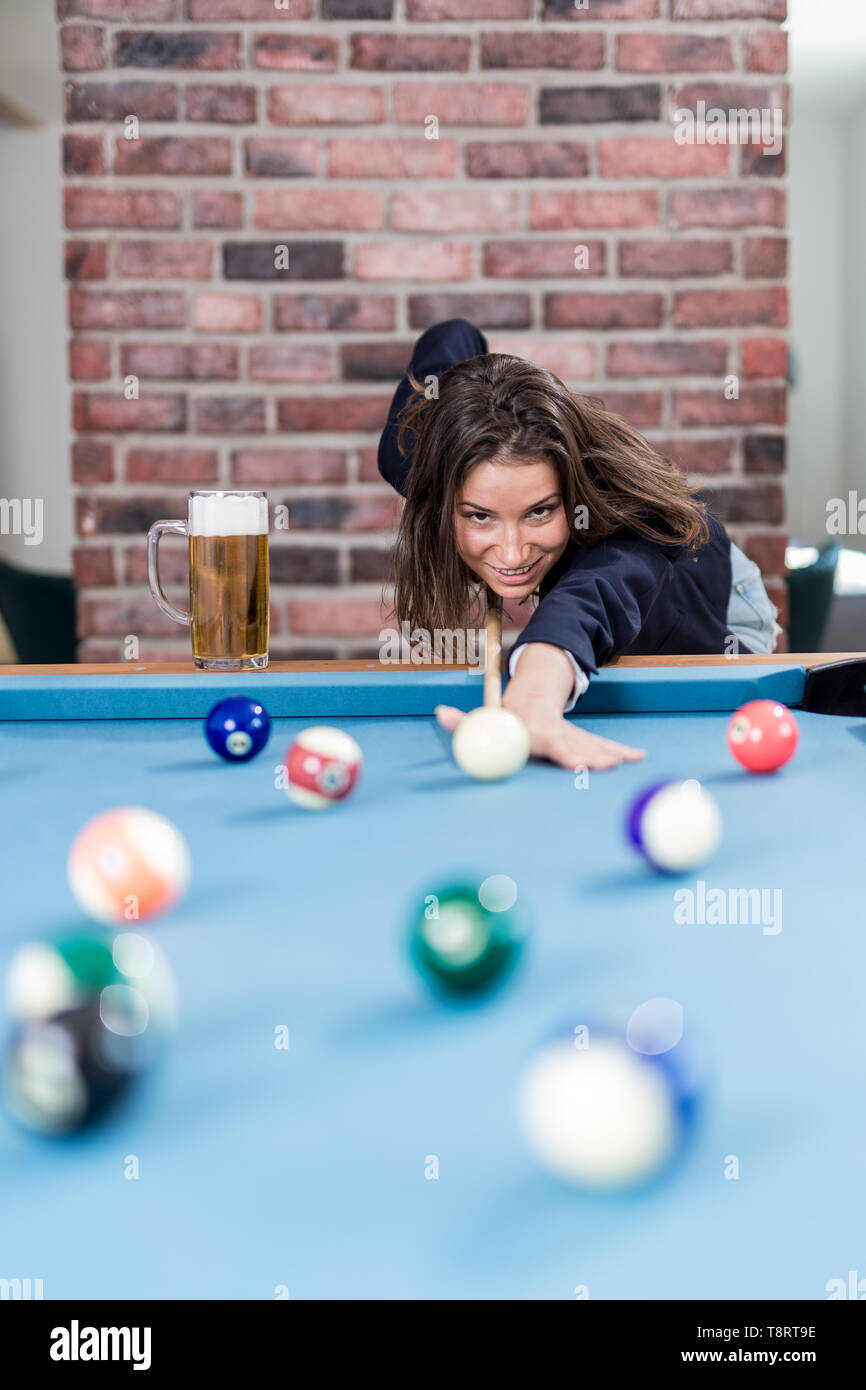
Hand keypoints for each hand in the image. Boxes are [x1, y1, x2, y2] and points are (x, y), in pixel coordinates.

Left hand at [434, 695, 645, 771]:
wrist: (531, 701)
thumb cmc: (507, 719)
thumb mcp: (485, 719)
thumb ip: (464, 722)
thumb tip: (441, 713)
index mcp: (536, 731)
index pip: (549, 743)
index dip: (562, 752)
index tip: (572, 760)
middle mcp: (558, 733)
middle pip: (577, 746)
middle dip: (592, 756)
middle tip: (606, 766)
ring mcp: (573, 737)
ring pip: (594, 745)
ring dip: (609, 754)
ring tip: (625, 762)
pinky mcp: (584, 741)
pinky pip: (604, 746)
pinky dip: (621, 751)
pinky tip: (638, 757)